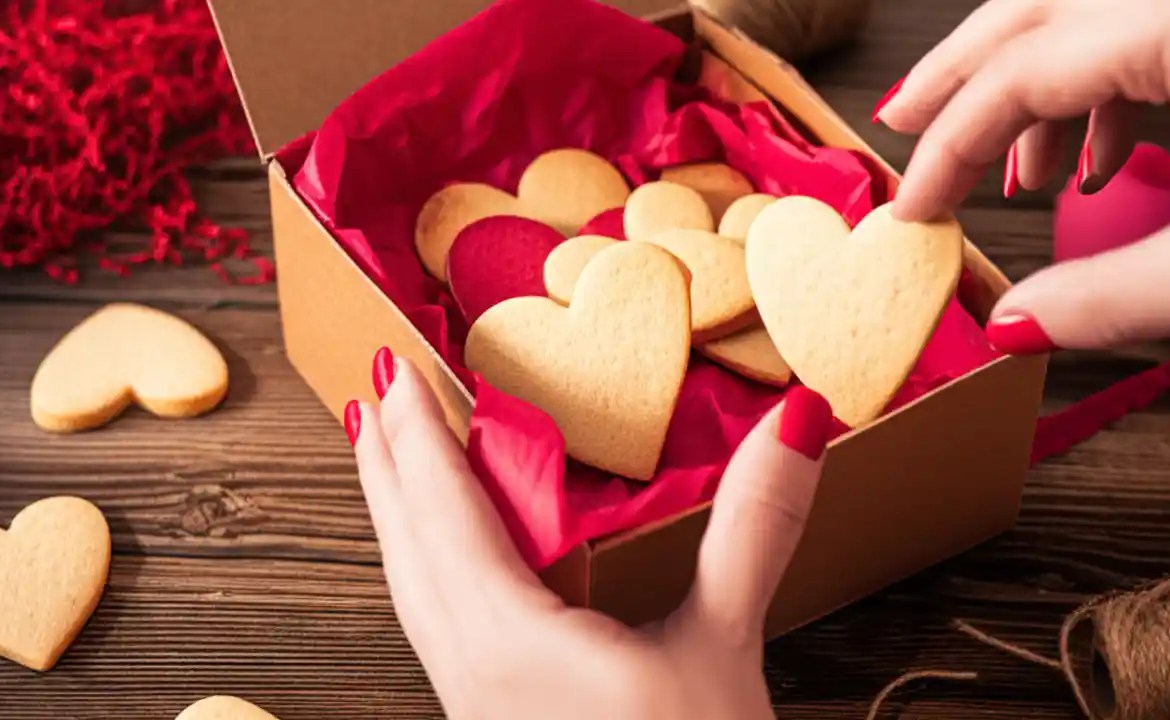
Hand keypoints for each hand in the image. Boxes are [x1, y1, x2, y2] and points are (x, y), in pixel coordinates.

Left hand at [346, 351, 831, 719]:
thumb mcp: (726, 649)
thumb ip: (752, 529)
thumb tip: (795, 423)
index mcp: (511, 642)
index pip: (446, 511)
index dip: (418, 433)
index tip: (393, 367)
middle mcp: (472, 671)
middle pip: (409, 547)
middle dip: (388, 465)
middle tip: (373, 394)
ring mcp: (476, 704)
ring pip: (414, 590)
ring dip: (399, 516)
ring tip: (390, 462)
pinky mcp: (494, 719)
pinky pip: (437, 625)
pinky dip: (429, 567)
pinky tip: (450, 565)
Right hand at [877, 0, 1169, 351]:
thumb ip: (1112, 296)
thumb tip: (1014, 324)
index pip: (1017, 73)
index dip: (948, 146)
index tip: (914, 208)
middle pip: (1031, 13)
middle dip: (955, 77)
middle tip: (900, 126)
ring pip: (1077, 18)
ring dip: (1026, 89)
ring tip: (1006, 173)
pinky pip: (1136, 32)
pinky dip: (1092, 90)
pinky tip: (1088, 163)